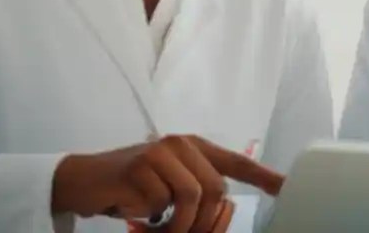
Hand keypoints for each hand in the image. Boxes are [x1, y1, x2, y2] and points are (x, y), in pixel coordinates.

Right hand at [52, 135, 282, 232]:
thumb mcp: (167, 187)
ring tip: (157, 229)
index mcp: (193, 147)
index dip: (263, 176)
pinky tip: (135, 214)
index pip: (235, 161)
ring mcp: (159, 152)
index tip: (286, 188)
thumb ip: (195, 190)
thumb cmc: (130, 188)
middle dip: (202, 223)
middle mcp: (180, 144)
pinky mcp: (138, 166)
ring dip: (177, 225)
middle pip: (215, 189)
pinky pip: (160, 203)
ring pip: (191, 197)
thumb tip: (224, 208)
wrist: (82, 181)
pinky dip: (150, 218)